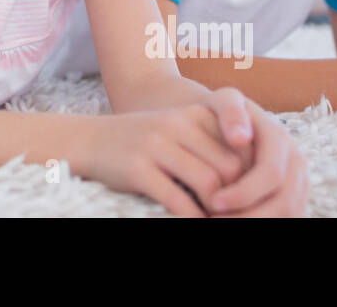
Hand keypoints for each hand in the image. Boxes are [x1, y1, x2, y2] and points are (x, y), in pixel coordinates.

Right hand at [84, 105, 256, 216]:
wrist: (86, 140)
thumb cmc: (141, 144)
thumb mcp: (176, 133)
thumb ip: (209, 147)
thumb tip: (250, 182)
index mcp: (192, 114)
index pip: (240, 149)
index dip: (249, 180)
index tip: (250, 200)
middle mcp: (176, 124)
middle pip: (229, 169)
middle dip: (238, 199)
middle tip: (237, 216)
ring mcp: (155, 144)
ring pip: (209, 185)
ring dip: (218, 212)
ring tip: (216, 220)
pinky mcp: (137, 168)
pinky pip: (178, 200)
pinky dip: (192, 219)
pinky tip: (194, 223)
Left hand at [200, 90, 309, 216]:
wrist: (227, 121)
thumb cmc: (219, 112)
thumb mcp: (222, 101)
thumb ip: (230, 111)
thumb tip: (240, 137)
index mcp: (280, 139)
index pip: (271, 173)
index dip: (244, 192)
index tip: (213, 201)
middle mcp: (295, 162)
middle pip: (284, 202)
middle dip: (249, 216)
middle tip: (213, 221)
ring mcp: (298, 182)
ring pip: (288, 215)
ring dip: (255, 223)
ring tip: (218, 223)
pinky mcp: (293, 198)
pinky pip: (285, 218)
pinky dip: (261, 223)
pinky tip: (233, 221)